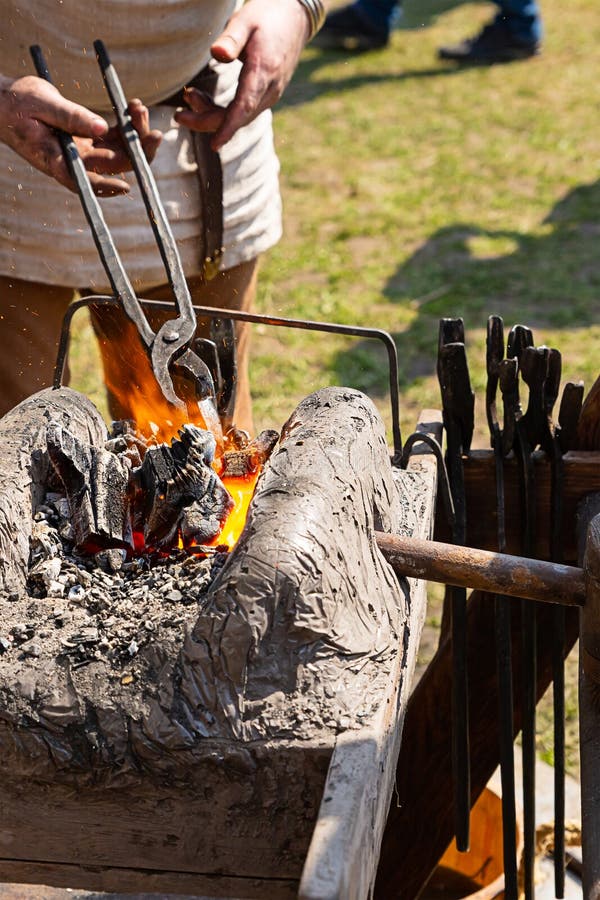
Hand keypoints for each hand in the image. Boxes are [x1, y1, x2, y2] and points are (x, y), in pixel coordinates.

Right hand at [0, 76, 161, 195]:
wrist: (5, 101)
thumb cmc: (16, 102)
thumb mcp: (41, 103)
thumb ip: (70, 116)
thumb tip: (101, 127)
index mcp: (55, 161)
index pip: (83, 181)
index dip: (105, 186)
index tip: (126, 186)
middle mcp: (73, 161)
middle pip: (111, 165)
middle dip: (136, 151)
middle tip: (155, 134)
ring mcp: (83, 152)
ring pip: (117, 151)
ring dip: (134, 134)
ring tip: (141, 108)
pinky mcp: (88, 139)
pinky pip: (114, 136)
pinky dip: (126, 124)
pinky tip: (134, 107)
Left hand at [174, 0, 310, 149]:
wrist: (295, 18)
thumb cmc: (267, 16)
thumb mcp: (246, 20)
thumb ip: (231, 39)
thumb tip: (216, 54)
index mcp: (264, 72)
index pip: (244, 107)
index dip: (227, 127)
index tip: (214, 145)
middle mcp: (270, 90)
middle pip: (237, 118)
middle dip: (207, 121)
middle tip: (179, 115)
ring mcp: (270, 95)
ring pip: (239, 117)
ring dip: (211, 114)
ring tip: (189, 96)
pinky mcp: (266, 95)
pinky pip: (243, 111)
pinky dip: (222, 111)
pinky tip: (203, 100)